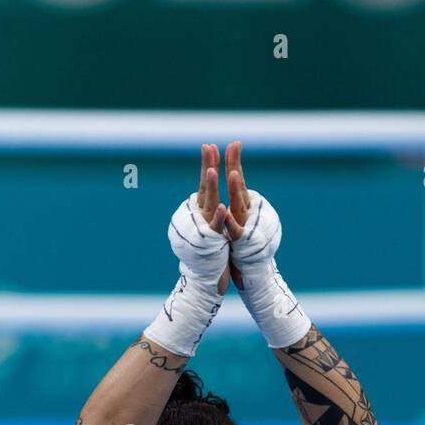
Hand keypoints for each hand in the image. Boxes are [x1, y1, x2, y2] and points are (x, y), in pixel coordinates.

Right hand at [166, 144, 229, 294]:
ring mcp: (206, 227)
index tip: (209, 145)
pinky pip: (216, 228)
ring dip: (210, 186)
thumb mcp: (209, 227)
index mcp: (204, 210)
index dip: (207, 164)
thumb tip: (204, 198)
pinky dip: (219, 218)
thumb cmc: (208, 252)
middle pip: (205, 186)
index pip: (206, 183)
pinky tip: (222, 207)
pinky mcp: (212, 241)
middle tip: (208, 146)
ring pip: (208, 203)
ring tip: (212, 170)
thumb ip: (207, 212)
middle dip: (207, 165)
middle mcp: (203, 215)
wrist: (203, 279)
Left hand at [219, 140, 282, 285]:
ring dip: (236, 188)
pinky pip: (234, 230)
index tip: (233, 142)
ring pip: (239, 204)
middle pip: (240, 185)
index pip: (238, 180)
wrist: (254, 275)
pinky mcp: (240, 241)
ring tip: (233, 173)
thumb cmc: (245, 248)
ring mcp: (244, 225)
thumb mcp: (238, 222)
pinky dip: (230, 221)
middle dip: (236, 165)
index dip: (234, 161)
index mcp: (241, 206)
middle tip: (234, 145)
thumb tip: (236, 192)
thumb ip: (238, 206)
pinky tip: (225, 210)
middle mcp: (245, 212)